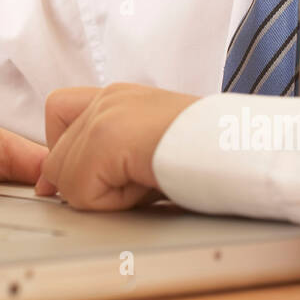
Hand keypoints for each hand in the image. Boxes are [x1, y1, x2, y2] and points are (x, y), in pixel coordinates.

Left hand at [34, 83, 197, 210]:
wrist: (248, 148)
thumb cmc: (213, 156)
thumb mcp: (148, 153)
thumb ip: (104, 160)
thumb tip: (51, 187)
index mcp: (121, 96)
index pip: (56, 112)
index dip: (62, 152)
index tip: (86, 181)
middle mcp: (109, 97)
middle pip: (54, 154)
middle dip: (85, 182)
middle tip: (136, 185)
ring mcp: (106, 114)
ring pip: (62, 175)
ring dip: (102, 194)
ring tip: (146, 184)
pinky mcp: (108, 138)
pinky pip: (79, 191)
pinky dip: (112, 203)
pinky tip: (148, 189)